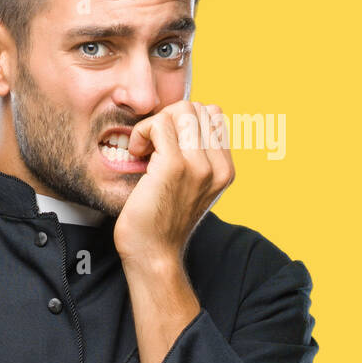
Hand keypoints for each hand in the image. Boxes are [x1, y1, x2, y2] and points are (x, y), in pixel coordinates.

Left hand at [113, 100, 233, 269]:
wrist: (153, 254)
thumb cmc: (161, 221)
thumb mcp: (188, 187)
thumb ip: (195, 157)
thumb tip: (180, 122)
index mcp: (224, 169)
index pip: (212, 115)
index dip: (182, 122)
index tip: (164, 146)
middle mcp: (217, 166)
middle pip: (197, 108)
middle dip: (167, 119)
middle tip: (151, 147)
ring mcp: (199, 166)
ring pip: (180, 110)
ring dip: (154, 124)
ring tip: (144, 150)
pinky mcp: (174, 167)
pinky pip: (160, 124)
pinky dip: (143, 132)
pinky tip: (137, 153)